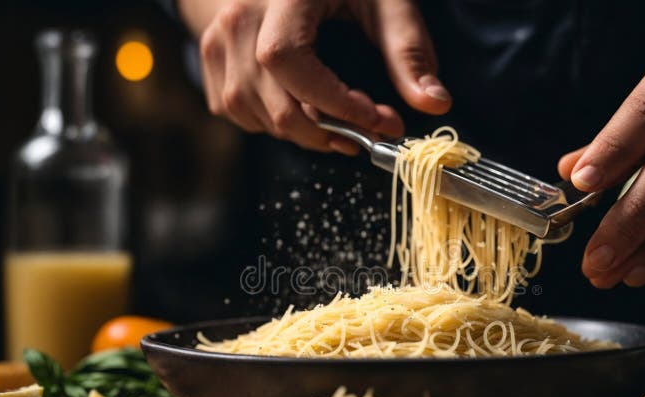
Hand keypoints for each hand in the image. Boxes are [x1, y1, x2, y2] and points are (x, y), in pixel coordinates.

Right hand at [178, 0, 451, 153]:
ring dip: (299, 133)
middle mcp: (239, 17)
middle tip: (365, 135)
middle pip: (272, 100)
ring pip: (251, 112)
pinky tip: (300, 110)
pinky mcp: (209, 56)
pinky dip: (268, 122)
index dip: (334, 104)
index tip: (379, 122)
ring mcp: (217, 38)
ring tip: (336, 125)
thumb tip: (434, 104)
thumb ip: (408, 50)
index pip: (290, 62)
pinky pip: (234, 109)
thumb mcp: (383, 1)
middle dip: (324, 132)